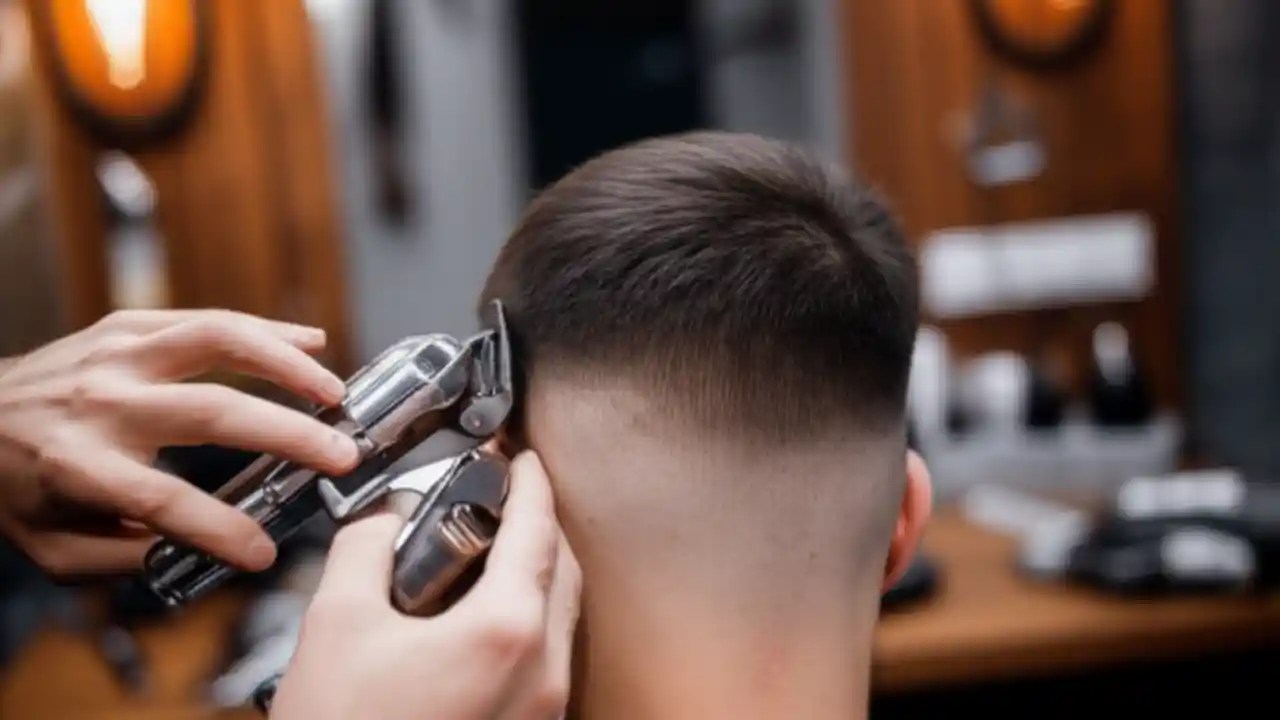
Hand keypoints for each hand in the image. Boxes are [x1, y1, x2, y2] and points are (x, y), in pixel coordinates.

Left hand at [0, 309, 359, 575]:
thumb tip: (198, 553)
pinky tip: (311, 342)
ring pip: (218, 340)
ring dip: (286, 363)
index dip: (221, 531)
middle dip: (288, 437)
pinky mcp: (126, 326)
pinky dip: (266, 330)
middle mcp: (102, 403)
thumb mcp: (53, 549)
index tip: (263, 553)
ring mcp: (116, 355)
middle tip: (340, 457)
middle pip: (211, 413)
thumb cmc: (14, 486)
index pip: (163, 501)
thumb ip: (124, 558)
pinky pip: (208, 319)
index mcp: (78, 466)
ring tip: (333, 392)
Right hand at [271, 451, 581, 719]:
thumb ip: (366, 548)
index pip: (535, 531)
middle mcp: (541, 672)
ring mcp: (542, 710)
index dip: (528, 483)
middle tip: (502, 498)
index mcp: (506, 633)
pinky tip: (481, 616)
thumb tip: (383, 517)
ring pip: (559, 616)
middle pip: (561, 570)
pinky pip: (547, 656)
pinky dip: (527, 619)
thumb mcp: (337, 622)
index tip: (522, 459)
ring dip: (535, 573)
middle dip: (537, 524)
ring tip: (486, 551)